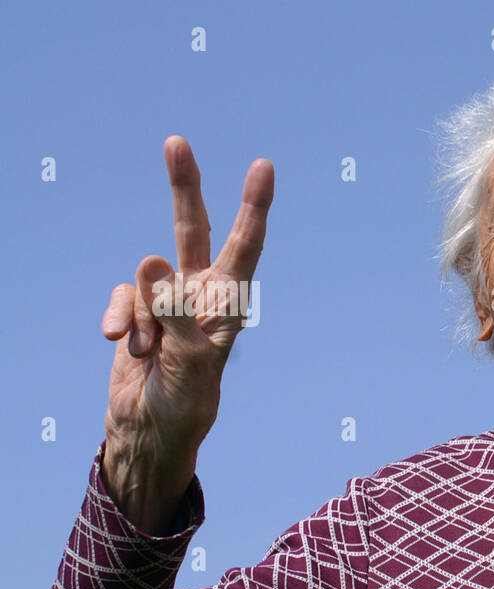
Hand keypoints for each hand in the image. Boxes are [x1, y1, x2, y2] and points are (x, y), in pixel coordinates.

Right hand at [101, 136, 273, 530]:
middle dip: (183, 188)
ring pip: (145, 278)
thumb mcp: (190, 365)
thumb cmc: (186, 404)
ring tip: (149, 355)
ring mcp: (166, 300)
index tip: (262, 169)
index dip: (253, 209)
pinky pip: (123, 298)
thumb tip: (152, 260)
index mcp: (229, 306)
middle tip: (175, 142)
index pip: (244, 249)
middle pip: (191, 230)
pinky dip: (122, 320)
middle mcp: (200, 294)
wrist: (150, 431)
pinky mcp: (137, 310)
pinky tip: (127, 348)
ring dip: (142, 318)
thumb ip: (173, 313)